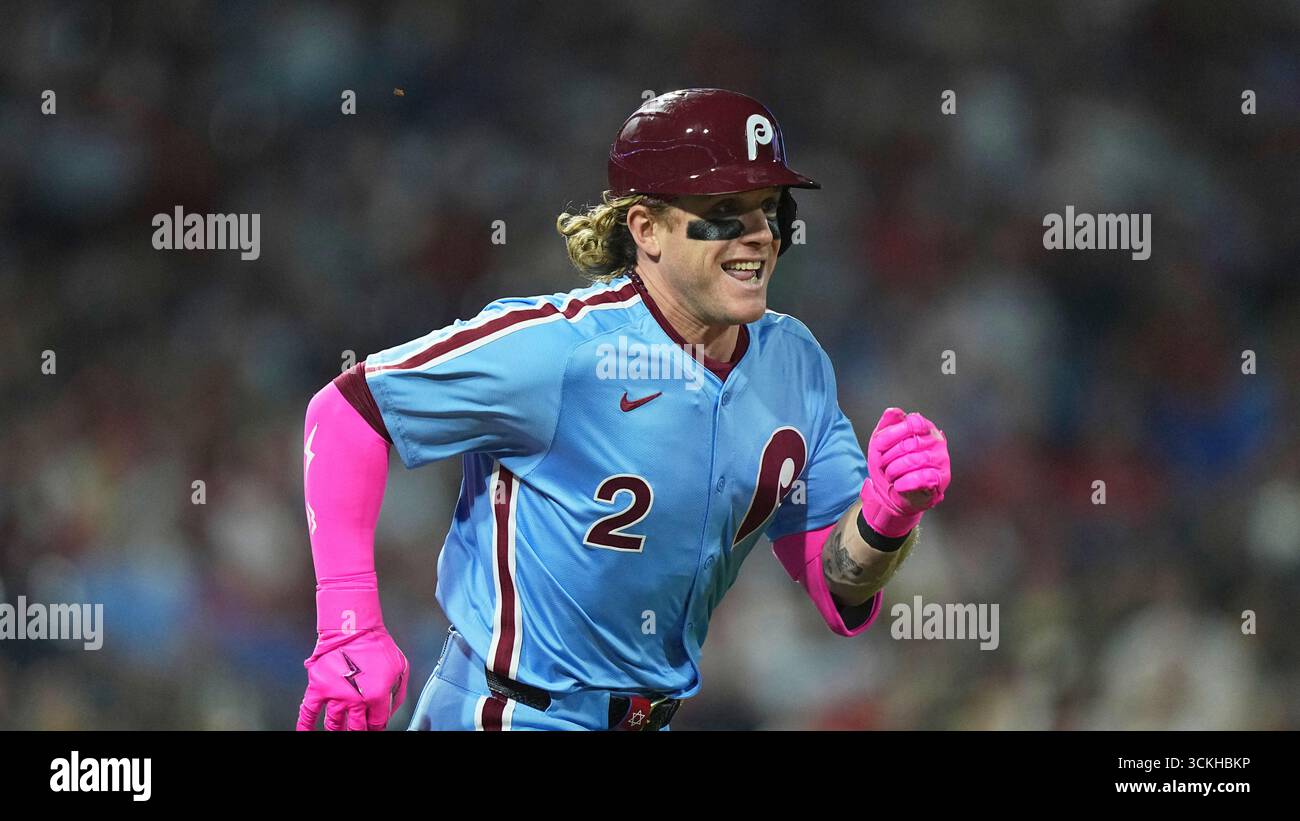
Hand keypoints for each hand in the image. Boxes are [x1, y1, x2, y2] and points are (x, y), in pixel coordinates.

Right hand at [298, 627, 408, 730]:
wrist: (354, 628)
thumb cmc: (377, 644)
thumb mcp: (400, 668)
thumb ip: (398, 693)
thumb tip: (391, 709)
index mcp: (376, 697)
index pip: (376, 724)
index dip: (375, 728)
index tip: (373, 728)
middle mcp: (355, 700)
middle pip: (356, 728)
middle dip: (358, 731)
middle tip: (357, 731)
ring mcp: (335, 695)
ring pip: (334, 724)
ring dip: (337, 729)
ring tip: (339, 730)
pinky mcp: (318, 687)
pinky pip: (308, 711)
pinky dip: (305, 724)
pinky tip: (305, 731)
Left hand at [860, 407, 950, 537]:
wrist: (893, 494)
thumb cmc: (889, 464)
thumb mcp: (881, 442)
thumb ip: (887, 424)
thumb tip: (894, 411)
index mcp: (923, 427)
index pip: (912, 423)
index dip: (892, 434)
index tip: (880, 446)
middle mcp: (936, 440)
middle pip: (910, 443)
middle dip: (890, 456)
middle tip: (883, 465)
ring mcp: (941, 458)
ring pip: (916, 460)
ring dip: (895, 470)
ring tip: (890, 475)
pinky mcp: (942, 478)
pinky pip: (923, 477)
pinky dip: (905, 482)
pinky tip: (898, 484)